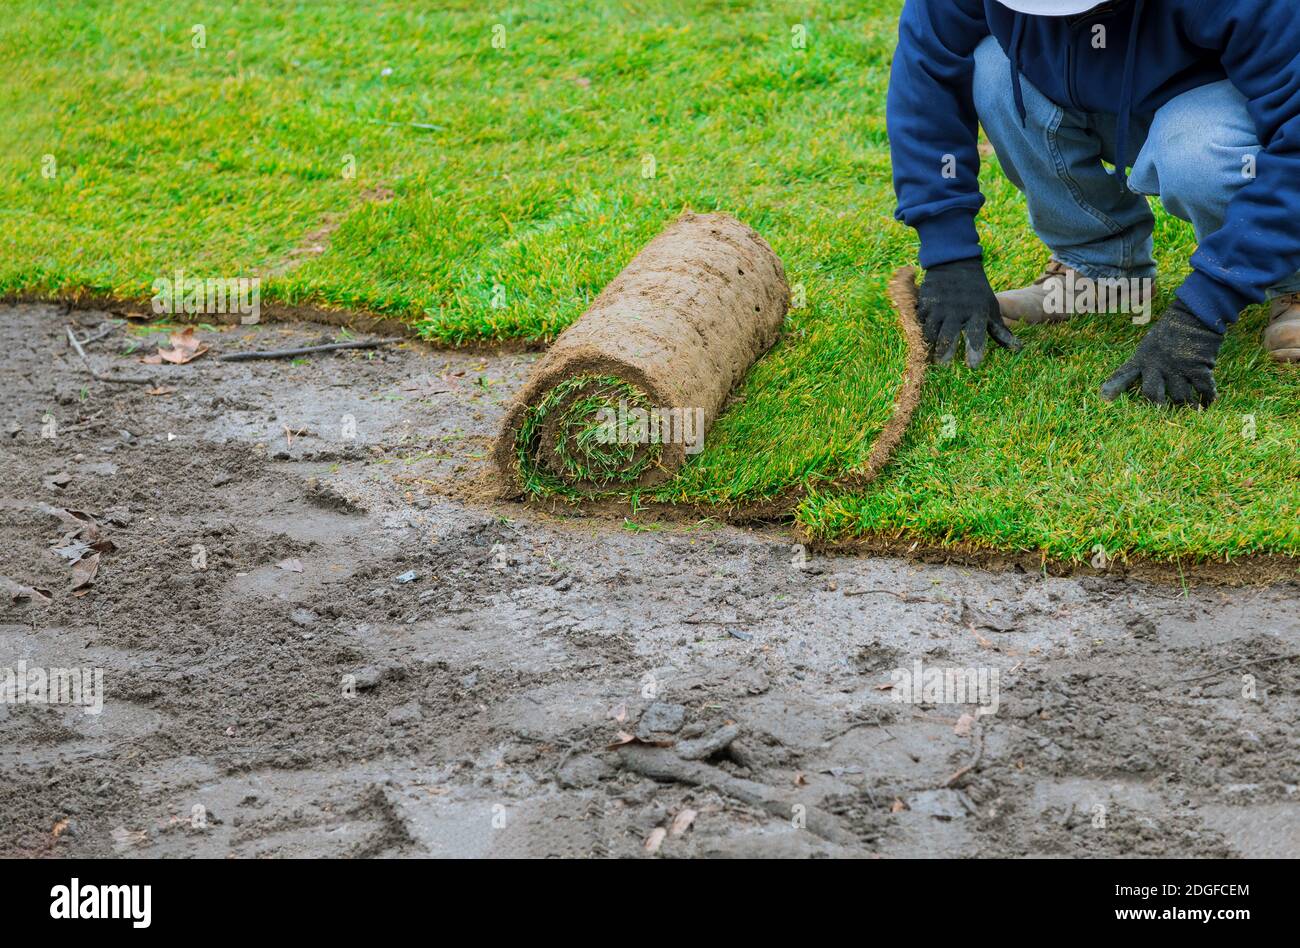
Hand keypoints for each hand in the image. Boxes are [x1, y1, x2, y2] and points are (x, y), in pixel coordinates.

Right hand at [919, 258, 1021, 367]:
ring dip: (930, 344)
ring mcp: (938, 307)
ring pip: (930, 331)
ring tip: (930, 355)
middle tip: (943, 364)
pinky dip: (921, 331)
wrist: (955, 263)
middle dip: (945, 351)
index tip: (973, 366)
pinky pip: (920, 322)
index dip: (974, 350)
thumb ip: (999, 330)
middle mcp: (956, 310)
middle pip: (948, 335)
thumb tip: (1017, 348)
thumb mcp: (990, 307)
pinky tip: (923, 339)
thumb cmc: (977, 291)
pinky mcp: (924, 303)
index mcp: (976, 311)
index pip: (976, 334)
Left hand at [1100, 301, 1223, 406]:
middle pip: (1152, 395)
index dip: (1114, 386)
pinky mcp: (1199, 368)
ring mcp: (1178, 368)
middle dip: (1157, 406)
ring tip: (1192, 411)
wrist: (1196, 313)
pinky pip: (1203, 390)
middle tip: (1162, 414)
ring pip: (1180, 398)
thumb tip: (1151, 380)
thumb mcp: (1152, 342)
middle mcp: (1158, 366)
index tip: (1104, 398)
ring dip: (1187, 406)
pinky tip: (1209, 403)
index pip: (1124, 374)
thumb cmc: (1173, 328)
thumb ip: (1148, 361)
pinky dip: (1207, 398)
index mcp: (1143, 358)